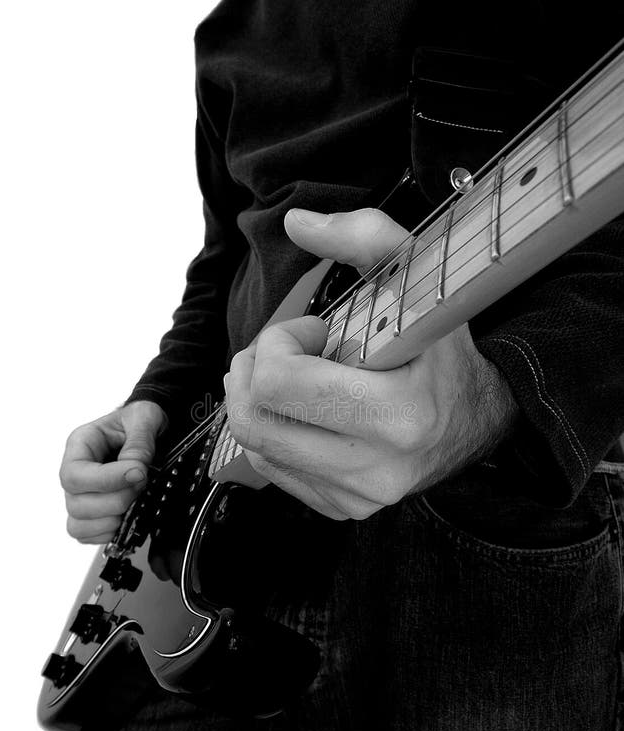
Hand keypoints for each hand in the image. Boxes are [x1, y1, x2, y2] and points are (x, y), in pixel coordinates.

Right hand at [60, 400, 166, 542]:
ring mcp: (82, 494)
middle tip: (141, 487)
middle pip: (75, 503)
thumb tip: (134, 470)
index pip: (74, 474)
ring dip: (111, 520)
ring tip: (134, 502)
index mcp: (80, 445)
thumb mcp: (144, 418)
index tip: (138, 474)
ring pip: (78, 523)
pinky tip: (127, 517)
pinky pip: (86, 534)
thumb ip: (139, 442)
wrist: (150, 428)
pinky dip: (107, 533)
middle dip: (115, 501)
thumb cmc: (140, 419)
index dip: (106, 481)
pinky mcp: (93, 511)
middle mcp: (76, 471)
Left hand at [225, 208, 516, 519]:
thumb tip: (296, 222)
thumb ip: (365, 236)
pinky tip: (301, 410)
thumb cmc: (444, 349)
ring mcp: (358, 496)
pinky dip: (272, 431)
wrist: (479, 418)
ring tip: (290, 376)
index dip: (278, 343)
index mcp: (398, 415)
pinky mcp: (344, 508)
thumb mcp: (420, 280)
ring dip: (256, 400)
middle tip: (279, 350)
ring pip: (255, 447)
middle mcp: (376, 468)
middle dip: (251, 372)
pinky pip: (272, 470)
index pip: (281, 384)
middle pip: (255, 420)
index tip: (310, 331)